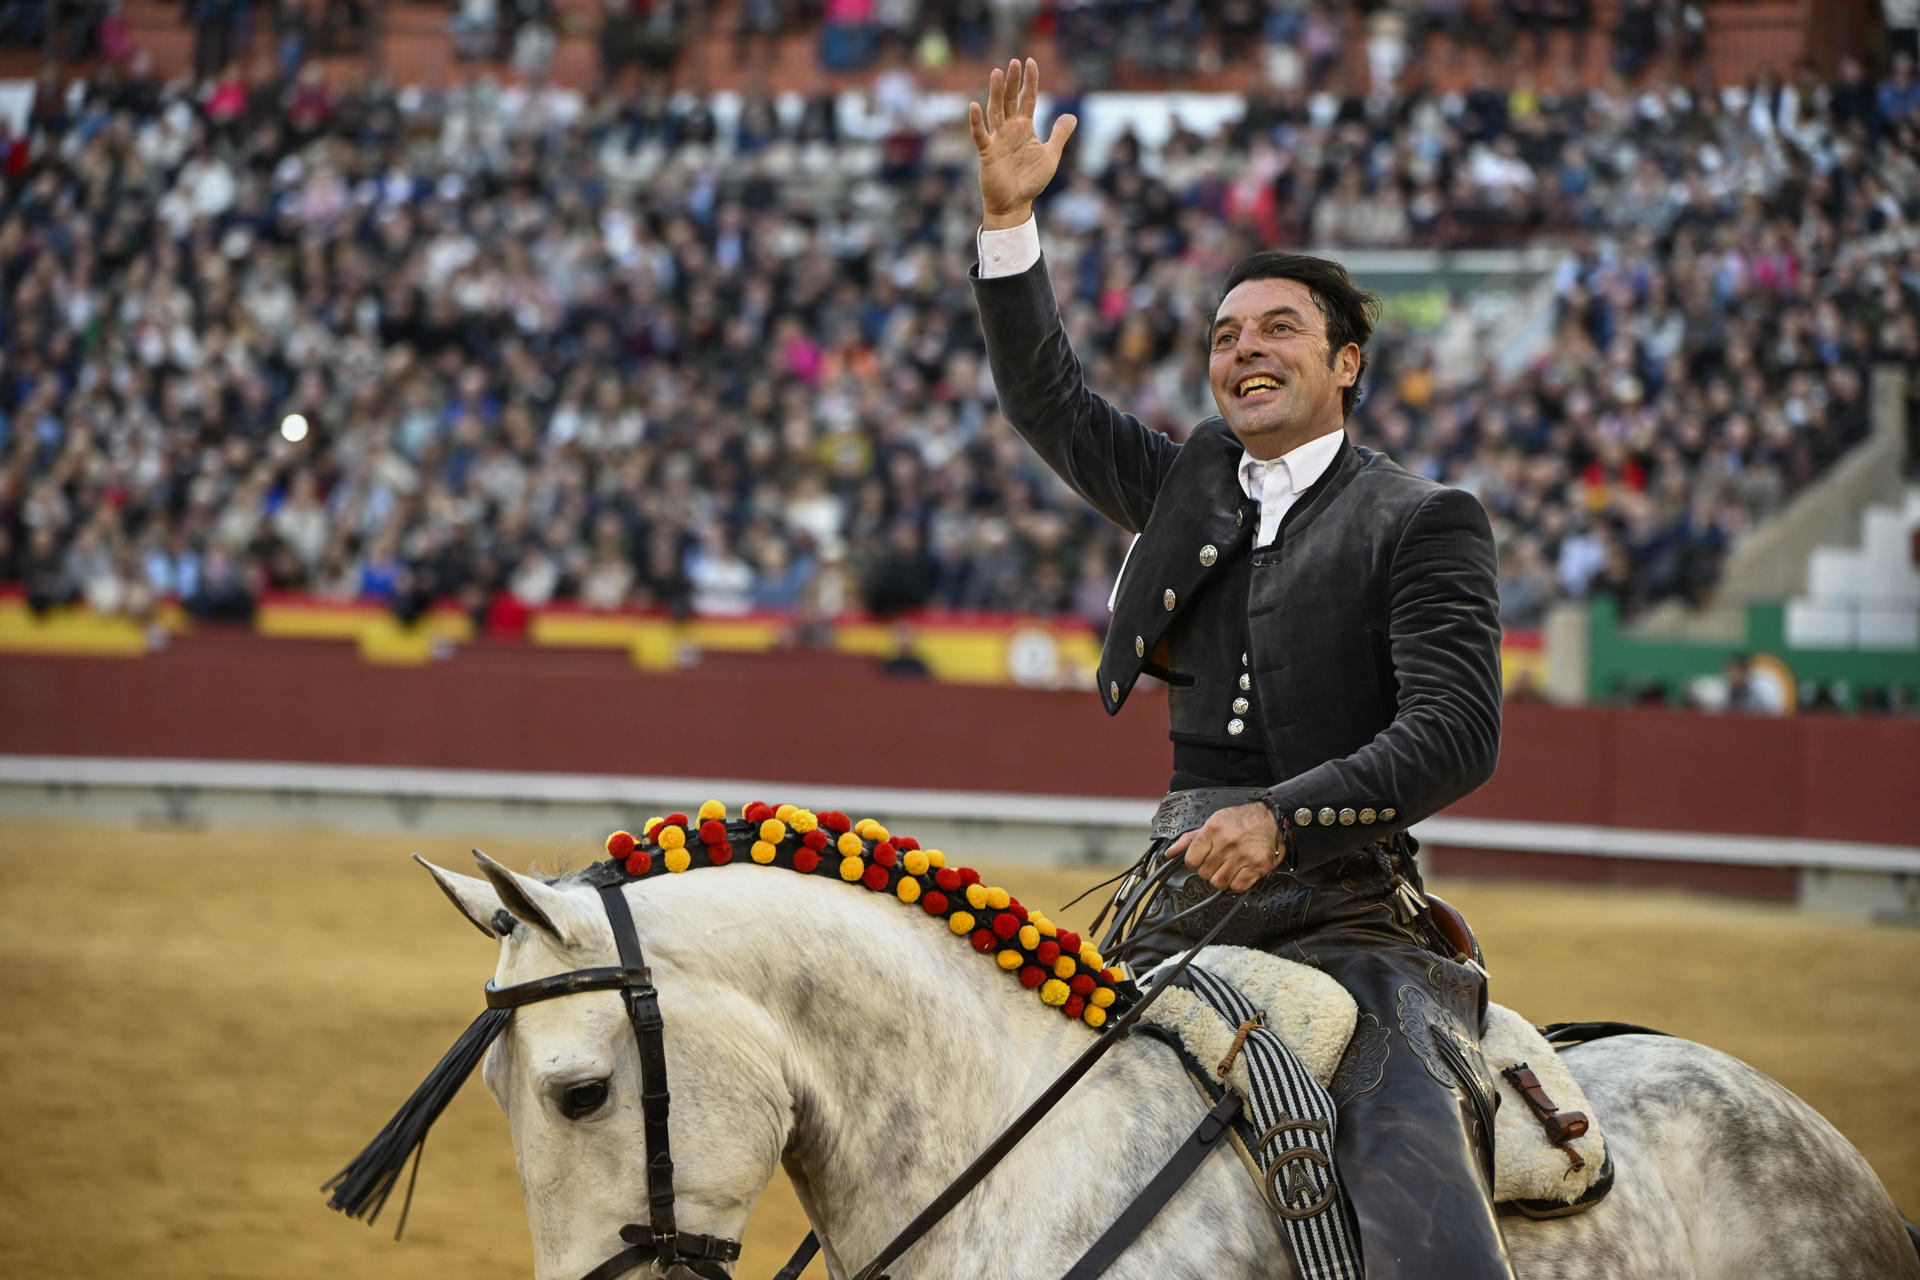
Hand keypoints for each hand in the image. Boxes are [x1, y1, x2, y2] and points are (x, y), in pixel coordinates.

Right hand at [968, 57, 1076, 229]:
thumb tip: (1071, 115)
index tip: (1031, 62)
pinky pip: (980, 134)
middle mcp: (1010, 130)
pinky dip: (977, 121)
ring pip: (995, 110)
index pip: (1027, 99)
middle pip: (1010, 100)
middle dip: (1013, 81)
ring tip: (997, 73)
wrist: (1015, 204)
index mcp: (1024, 128)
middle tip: (1014, 61)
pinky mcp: (987, 152)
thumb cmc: (1031, 181)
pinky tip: (974, 105)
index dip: (1030, 81)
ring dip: (996, 92)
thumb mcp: (1050, 156)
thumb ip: (1059, 135)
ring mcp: (997, 139)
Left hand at [1166, 802, 1282, 892]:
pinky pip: (1238, 887)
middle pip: (1204, 874)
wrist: (1272, 818)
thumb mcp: (1213, 822)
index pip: (1191, 860)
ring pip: (1219, 883)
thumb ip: (1190, 839)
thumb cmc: (1241, 820)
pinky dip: (1237, 883)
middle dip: (1208, 870)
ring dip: (1222, 878)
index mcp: (1213, 830)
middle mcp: (1227, 842)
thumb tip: (1169, 853)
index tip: (1200, 860)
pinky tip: (1240, 872)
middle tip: (1218, 862)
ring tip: (1228, 867)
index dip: (1194, 863)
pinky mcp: (1257, 866)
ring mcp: (1243, 855)